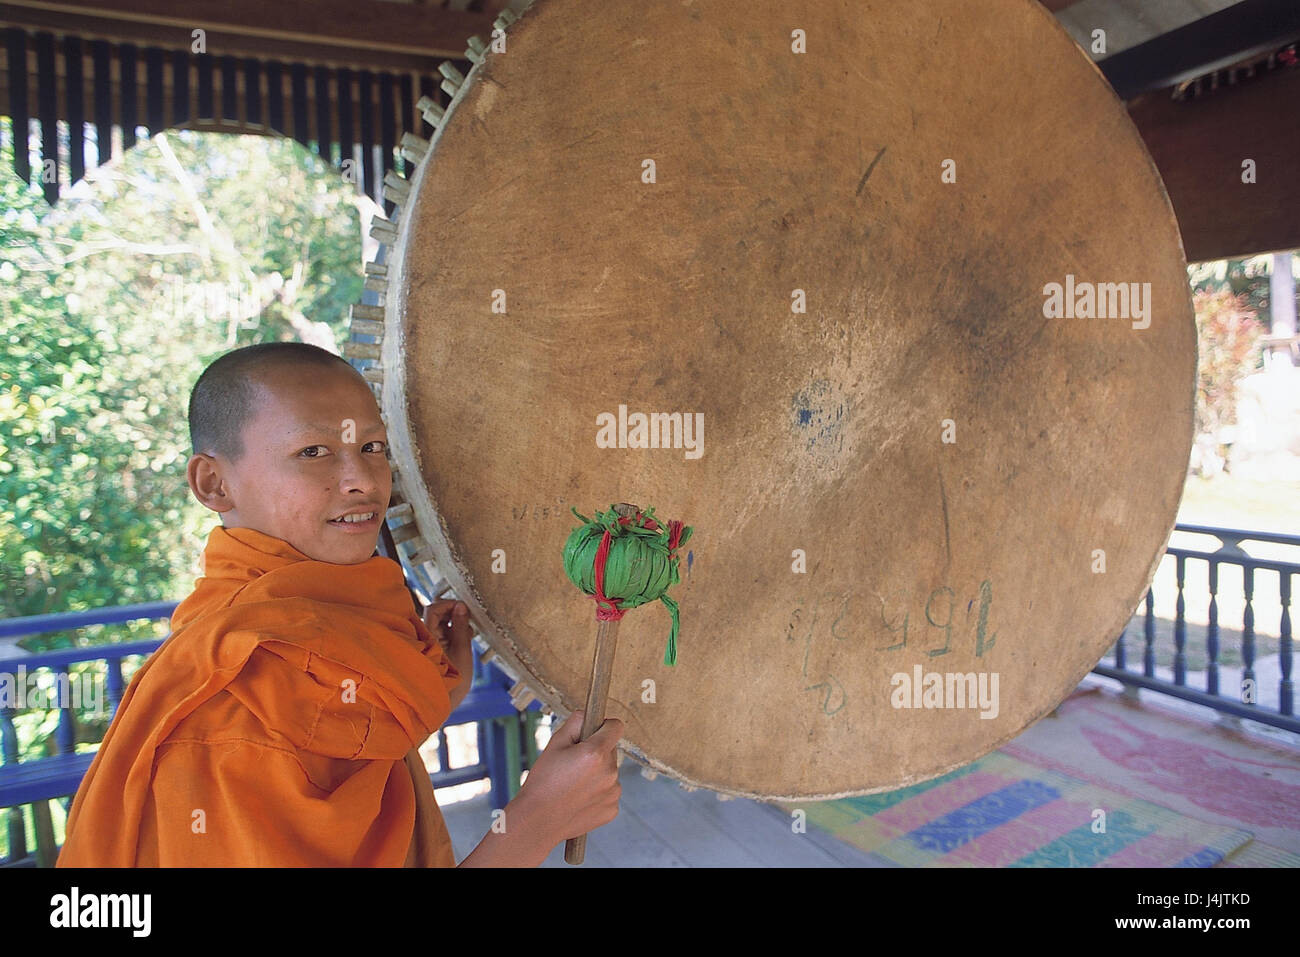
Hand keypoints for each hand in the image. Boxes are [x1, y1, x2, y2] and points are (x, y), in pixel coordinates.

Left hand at [423, 599, 473, 710]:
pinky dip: (455, 633)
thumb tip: (461, 606)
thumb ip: (461, 627)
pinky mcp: (436, 648)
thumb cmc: (452, 681)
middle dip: (454, 613)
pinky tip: (466, 640)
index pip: (433, 609)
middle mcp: (426, 637)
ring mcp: (430, 642)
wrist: (443, 704)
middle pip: (437, 614)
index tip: (464, 607)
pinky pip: (444, 633)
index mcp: (428, 636)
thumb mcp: (462, 651)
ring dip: (456, 623)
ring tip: (469, 634)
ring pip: (442, 623)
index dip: (448, 604)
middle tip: (469, 620)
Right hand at [457, 710, 622, 866]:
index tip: (595, 730)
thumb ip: (575, 723)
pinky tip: (579, 799)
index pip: (616, 726)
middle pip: (610, 751)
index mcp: (596, 753)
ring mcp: (613, 792)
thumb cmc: (543, 782)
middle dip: (596, 752)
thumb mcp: (554, 744)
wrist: (538, 821)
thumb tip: (587, 715)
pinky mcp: (612, 809)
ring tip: (573, 785)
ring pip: (610, 773)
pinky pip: (609, 793)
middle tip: (574, 764)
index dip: (605, 725)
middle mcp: (610, 772)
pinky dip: (598, 793)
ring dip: (598, 774)